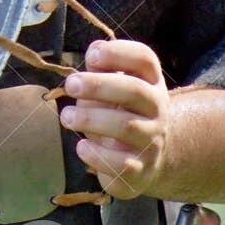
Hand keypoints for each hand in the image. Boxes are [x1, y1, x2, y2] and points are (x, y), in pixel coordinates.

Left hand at [61, 39, 168, 199]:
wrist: (146, 159)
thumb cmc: (120, 113)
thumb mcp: (112, 88)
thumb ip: (101, 70)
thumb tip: (93, 54)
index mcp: (150, 82)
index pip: (145, 59)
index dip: (119, 53)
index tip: (92, 56)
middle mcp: (158, 109)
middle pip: (135, 91)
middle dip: (99, 86)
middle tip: (70, 85)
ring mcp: (152, 140)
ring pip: (126, 126)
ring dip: (90, 119)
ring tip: (67, 117)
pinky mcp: (141, 170)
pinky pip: (121, 164)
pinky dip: (96, 154)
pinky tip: (81, 147)